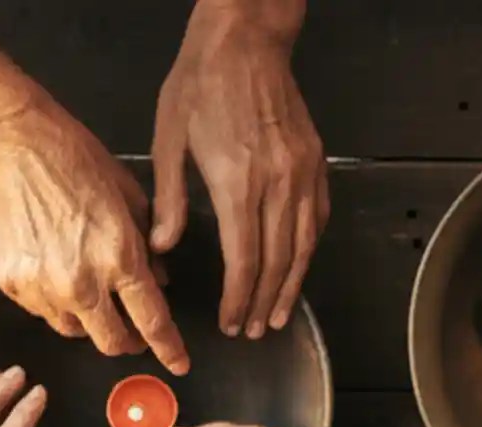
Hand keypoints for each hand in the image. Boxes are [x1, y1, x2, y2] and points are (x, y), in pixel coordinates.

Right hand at [0, 101, 189, 374]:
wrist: (16, 145)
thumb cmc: (76, 160)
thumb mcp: (131, 197)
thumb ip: (150, 245)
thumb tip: (159, 279)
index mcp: (119, 258)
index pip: (152, 321)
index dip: (169, 349)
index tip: (178, 364)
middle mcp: (82, 283)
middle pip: (112, 342)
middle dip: (128, 341)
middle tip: (132, 330)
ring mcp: (44, 288)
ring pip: (75, 332)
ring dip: (90, 322)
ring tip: (91, 293)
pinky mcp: (14, 285)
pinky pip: (43, 312)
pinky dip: (56, 303)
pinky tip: (58, 273)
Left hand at [153, 0, 328, 338]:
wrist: (244, 40)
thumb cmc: (201, 85)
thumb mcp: (169, 139)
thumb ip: (169, 200)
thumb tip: (164, 247)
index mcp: (238, 182)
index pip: (244, 258)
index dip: (238, 297)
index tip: (231, 322)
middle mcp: (277, 182)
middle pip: (277, 260)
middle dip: (263, 302)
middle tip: (253, 331)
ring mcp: (302, 172)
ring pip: (303, 244)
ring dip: (291, 285)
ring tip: (277, 314)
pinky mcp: (315, 161)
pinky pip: (318, 216)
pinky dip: (309, 248)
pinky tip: (298, 266)